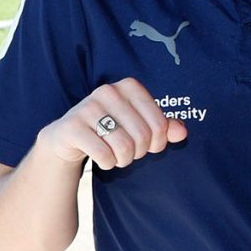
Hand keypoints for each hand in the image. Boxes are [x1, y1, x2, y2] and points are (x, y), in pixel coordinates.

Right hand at [42, 78, 185, 171]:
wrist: (68, 136)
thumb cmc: (110, 128)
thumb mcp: (139, 124)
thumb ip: (164, 127)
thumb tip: (182, 133)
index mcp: (129, 87)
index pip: (160, 123)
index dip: (159, 141)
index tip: (151, 145)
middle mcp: (108, 92)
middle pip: (142, 135)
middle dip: (140, 152)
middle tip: (131, 153)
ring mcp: (87, 107)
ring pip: (123, 146)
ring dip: (124, 159)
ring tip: (118, 156)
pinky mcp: (71, 127)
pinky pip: (103, 154)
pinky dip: (108, 163)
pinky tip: (102, 158)